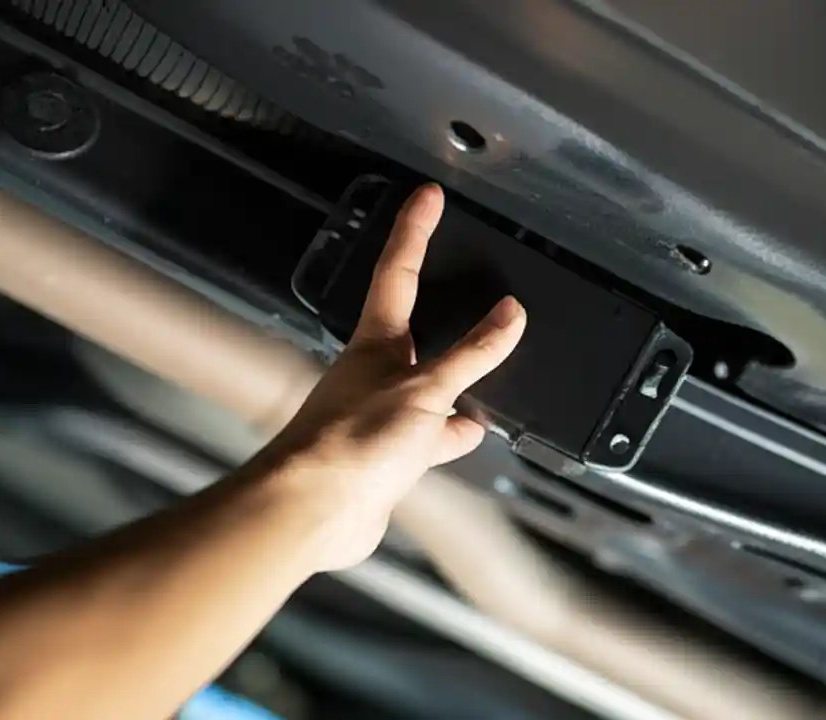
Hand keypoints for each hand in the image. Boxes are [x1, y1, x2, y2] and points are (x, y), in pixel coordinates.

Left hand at [255, 184, 525, 570]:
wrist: (314, 511)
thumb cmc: (355, 440)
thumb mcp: (425, 390)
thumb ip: (470, 356)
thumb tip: (511, 314)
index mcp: (376, 343)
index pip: (399, 272)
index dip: (414, 231)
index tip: (429, 195)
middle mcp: (376, 374)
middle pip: (416, 331)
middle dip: (441, 310)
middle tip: (467, 284)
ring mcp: (382, 416)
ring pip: (429, 388)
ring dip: (456, 382)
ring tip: (490, 371)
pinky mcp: (388, 457)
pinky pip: (429, 435)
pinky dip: (451, 434)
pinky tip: (469, 434)